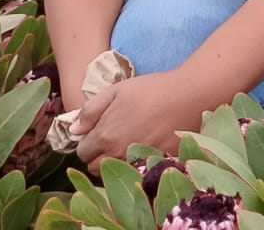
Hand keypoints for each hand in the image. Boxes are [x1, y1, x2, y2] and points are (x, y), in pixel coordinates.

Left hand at [71, 70, 214, 167]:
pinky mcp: (155, 166)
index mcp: (105, 136)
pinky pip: (136, 174)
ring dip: (114, 163)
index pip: (82, 152)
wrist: (189, 96)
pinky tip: (144, 148)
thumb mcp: (116, 90)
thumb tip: (74, 130)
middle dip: (98, 155)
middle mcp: (118, 155)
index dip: (88, 141)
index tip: (98, 132)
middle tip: (111, 138)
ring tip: (126, 144)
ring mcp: (137, 164)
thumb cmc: (152, 89)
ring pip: (114, 174)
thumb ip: (91, 110)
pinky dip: (135, 166)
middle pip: (95, 167)